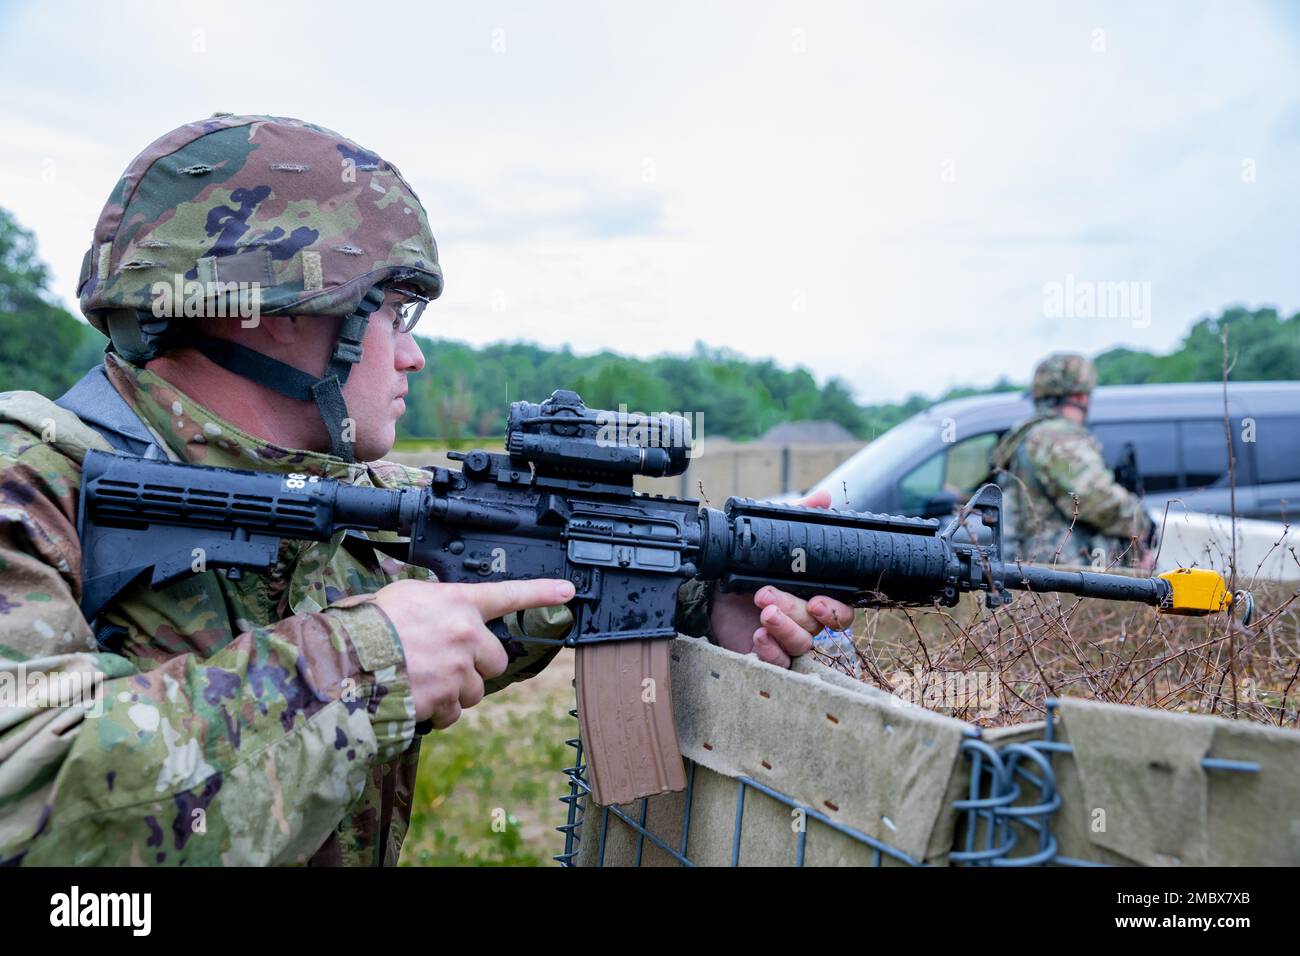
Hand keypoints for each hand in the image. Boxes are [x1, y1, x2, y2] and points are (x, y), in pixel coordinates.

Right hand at [371, 577, 574, 727]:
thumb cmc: (366, 626)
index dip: (541, 593)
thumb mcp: (402, 597)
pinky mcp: (447, 699)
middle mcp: (466, 634)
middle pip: (496, 659)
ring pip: (476, 690)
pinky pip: (453, 713)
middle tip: (446, 664)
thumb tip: (434, 616)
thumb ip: (432, 606)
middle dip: (476, 667)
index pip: (508, 595)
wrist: (345, 662)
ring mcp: (459, 668)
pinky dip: (438, 712)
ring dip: (456, 691)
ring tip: (421, 681)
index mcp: (457, 602)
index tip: (568, 592)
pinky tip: (415, 699)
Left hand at [708, 490, 856, 667]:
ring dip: (783, 628)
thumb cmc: (749, 569)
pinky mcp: (767, 656)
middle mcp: (804, 621)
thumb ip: (800, 520)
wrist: (711, 592)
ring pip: (800, 644)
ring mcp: (786, 641)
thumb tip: (824, 498)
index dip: (835, 610)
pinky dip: (770, 651)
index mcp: (814, 596)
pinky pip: (779, 663)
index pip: (841, 611)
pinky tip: (758, 637)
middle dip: (794, 609)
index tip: (818, 600)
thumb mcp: (772, 541)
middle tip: (765, 594)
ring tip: (762, 612)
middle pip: (815, 624)